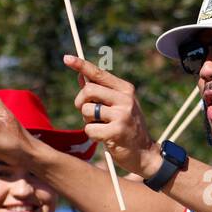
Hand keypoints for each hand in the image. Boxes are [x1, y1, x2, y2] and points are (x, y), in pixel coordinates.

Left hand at [68, 55, 156, 176]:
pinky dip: (92, 135)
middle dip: (80, 102)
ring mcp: (122, 115)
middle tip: (86, 113)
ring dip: (87, 121)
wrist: (144, 153)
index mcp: (126, 90)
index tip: (67, 58)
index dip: (81, 65)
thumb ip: (101, 92)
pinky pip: (89, 129)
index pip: (99, 74)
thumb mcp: (119, 106)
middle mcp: (125, 99)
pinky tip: (104, 138)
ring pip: (86, 111)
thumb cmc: (127, 128)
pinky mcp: (116, 132)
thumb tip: (81, 76)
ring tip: (100, 126)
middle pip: (88, 91)